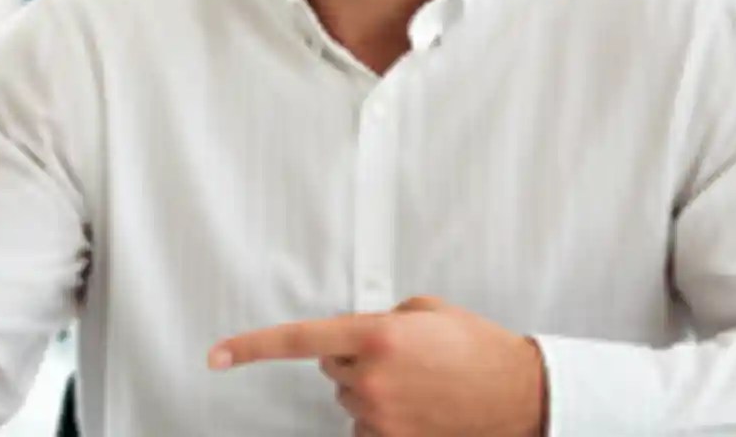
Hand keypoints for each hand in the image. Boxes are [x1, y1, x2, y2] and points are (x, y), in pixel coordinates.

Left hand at [208, 295, 547, 436]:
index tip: (218, 355)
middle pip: (330, 365)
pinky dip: (383, 416)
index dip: (250, 347)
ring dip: (372, 387)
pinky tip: (416, 405)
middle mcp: (370, 378)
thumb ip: (382, 314)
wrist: (517, 395)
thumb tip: (361, 325)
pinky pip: (366, 426)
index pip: (297, 339)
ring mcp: (379, 416)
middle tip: (400, 355)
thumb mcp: (427, 310)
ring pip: (349, 397)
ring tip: (419, 381)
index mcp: (376, 336)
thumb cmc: (479, 351)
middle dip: (354, 356)